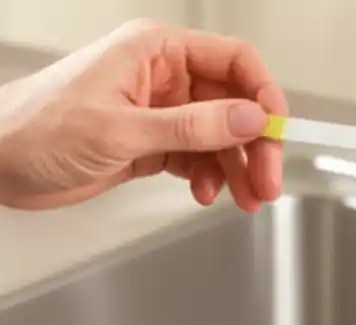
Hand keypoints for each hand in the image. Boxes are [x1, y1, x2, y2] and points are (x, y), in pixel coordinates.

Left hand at [0, 19, 286, 211]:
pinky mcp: (151, 142)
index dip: (263, 95)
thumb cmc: (35, 128)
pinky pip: (199, 157)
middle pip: (234, 105)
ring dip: (237, 168)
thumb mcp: (121, 129)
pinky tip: (207, 192)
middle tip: (266, 179)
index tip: (276, 130)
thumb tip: (247, 119)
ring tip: (246, 197)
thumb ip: (192, 126)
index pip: (233, 61)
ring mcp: (158, 110)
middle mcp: (162, 76)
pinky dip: (210, 178)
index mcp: (155, 52)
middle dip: (254, 145)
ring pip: (220, 136)